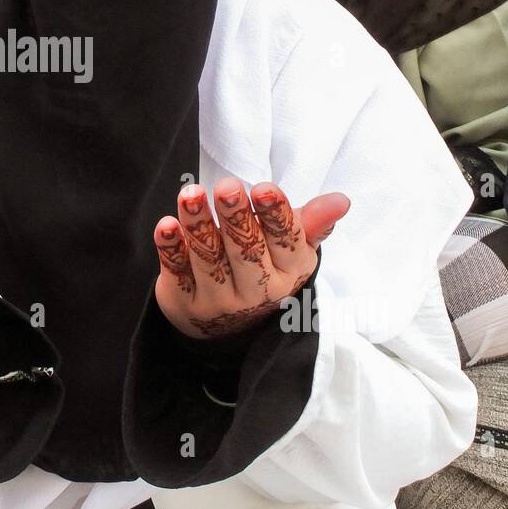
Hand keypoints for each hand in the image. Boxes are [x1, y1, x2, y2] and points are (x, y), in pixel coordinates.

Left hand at [154, 179, 349, 338]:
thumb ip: (313, 222)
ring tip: (190, 194)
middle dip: (237, 217)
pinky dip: (171, 249)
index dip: (275, 215)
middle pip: (246, 250)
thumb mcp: (293, 249)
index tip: (264, 187)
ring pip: (209, 258)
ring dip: (199, 225)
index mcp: (289, 272)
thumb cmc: (265, 265)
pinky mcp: (186, 301)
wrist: (228, 322)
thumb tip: (342, 200)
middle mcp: (257, 290)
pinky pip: (178, 273)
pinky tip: (166, 226)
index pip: (286, 242)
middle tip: (227, 186)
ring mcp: (220, 300)